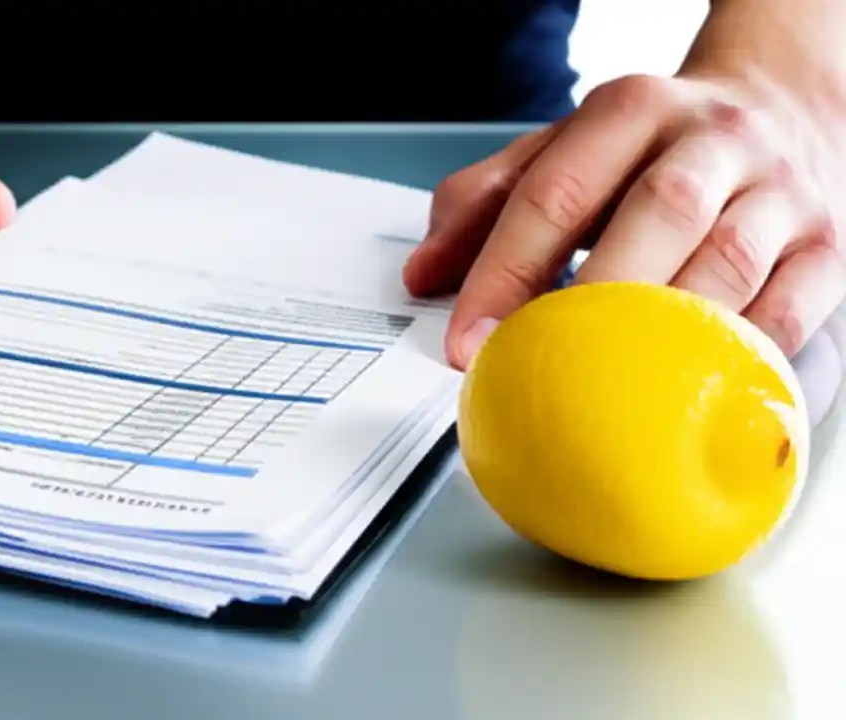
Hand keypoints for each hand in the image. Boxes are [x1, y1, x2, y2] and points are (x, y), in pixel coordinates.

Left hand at [403, 73, 845, 369]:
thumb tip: (423, 276)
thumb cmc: (649, 150)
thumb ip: (481, 204)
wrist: (780, 112)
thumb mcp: (560, 150)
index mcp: (629, 110)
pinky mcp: (826, 247)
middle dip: (588, 301)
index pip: (554, 192)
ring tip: (611, 393)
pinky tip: (696, 393)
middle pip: (654, 214)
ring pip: (726, 264)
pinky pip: (789, 313)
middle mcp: (710, 140)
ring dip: (663, 335)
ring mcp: (778, 192)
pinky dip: (740, 358)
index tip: (468, 342)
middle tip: (539, 366)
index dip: (503, 272)